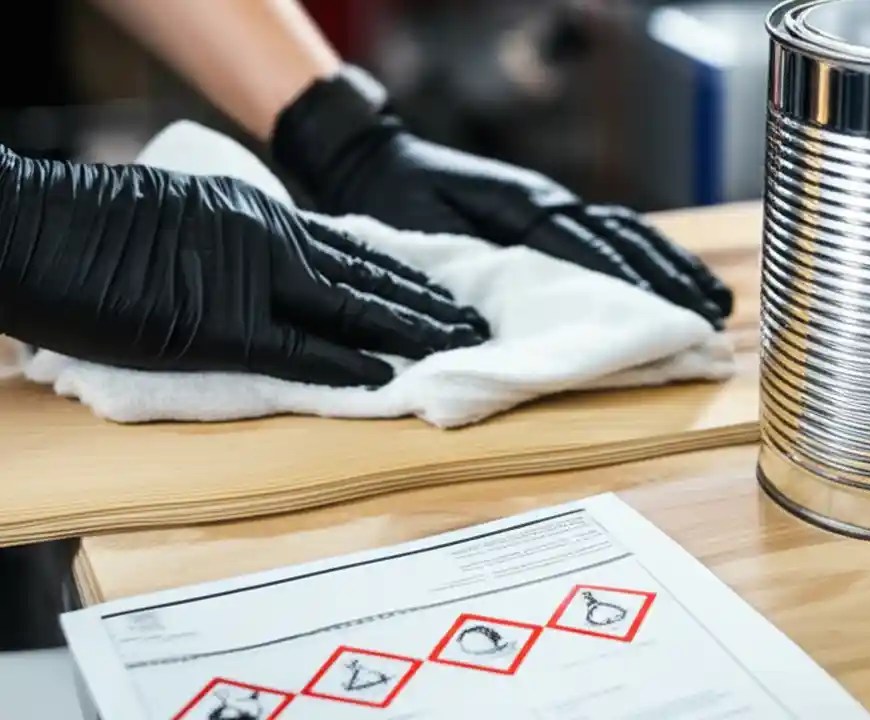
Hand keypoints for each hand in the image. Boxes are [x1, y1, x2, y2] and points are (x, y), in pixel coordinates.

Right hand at [0, 147, 488, 386]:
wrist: (34, 224)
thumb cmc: (97, 228)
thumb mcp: (189, 219)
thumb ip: (243, 248)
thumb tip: (281, 280)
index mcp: (261, 216)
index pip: (352, 250)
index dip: (403, 277)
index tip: (442, 294)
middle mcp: (269, 240)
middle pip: (369, 277)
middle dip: (427, 303)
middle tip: (475, 325)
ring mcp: (248, 279)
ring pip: (351, 308)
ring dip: (410, 332)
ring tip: (459, 349)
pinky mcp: (220, 323)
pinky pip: (299, 349)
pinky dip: (346, 364)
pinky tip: (386, 377)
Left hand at [270, 66, 733, 328]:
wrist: (375, 161)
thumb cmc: (395, 203)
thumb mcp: (424, 238)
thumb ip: (467, 274)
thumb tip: (498, 327)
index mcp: (526, 211)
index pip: (591, 251)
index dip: (633, 284)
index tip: (671, 313)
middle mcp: (551, 206)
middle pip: (625, 243)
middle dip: (671, 281)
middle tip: (713, 317)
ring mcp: (554, 206)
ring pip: (628, 236)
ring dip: (672, 269)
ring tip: (714, 301)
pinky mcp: (549, 212)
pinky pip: (611, 231)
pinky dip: (649, 254)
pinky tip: (674, 274)